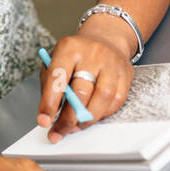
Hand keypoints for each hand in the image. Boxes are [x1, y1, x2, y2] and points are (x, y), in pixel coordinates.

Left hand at [38, 26, 135, 142]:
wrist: (104, 38)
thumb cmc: (75, 55)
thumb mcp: (54, 61)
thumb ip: (50, 86)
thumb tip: (51, 115)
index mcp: (69, 49)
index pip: (57, 78)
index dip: (49, 103)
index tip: (44, 121)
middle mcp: (92, 54)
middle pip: (82, 91)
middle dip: (69, 118)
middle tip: (59, 132)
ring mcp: (111, 63)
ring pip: (103, 97)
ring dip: (88, 119)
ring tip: (76, 127)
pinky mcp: (125, 74)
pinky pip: (117, 100)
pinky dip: (103, 114)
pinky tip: (93, 116)